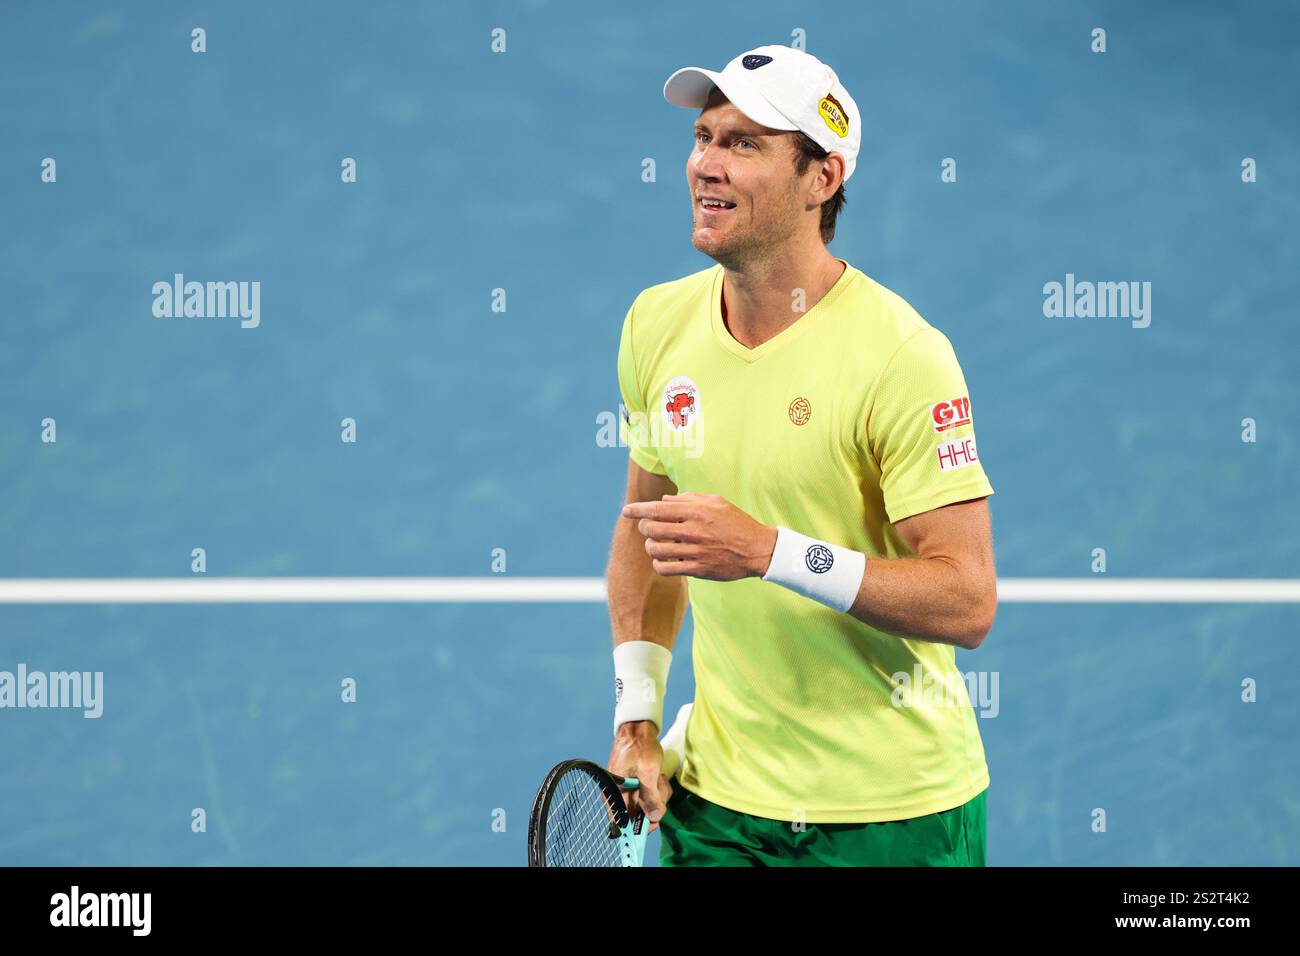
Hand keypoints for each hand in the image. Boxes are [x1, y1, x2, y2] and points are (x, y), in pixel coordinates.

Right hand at [607, 721, 671, 830]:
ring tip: (658, 777)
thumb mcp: (648, 772)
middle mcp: (619, 794)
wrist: (638, 728)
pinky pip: (649, 795)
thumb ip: (650, 797)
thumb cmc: (640, 747)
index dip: (639, 828)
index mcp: (616, 793)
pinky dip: (657, 788)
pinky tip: (658, 776)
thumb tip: (654, 818)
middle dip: (654, 804)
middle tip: (660, 789)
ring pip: (647, 805)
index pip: (623, 822)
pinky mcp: (636, 785)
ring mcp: (628, 790)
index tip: (654, 824)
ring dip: (658, 794)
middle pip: (639, 814)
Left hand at [622, 492, 777, 580]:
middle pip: (652, 529)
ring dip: (651, 546)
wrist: (757, 550)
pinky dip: (659, 564)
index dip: (637, 510)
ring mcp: (694, 551)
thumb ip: (689, 498)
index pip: (657, 509)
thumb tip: (664, 500)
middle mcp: (693, 530)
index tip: (626, 511)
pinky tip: (663, 561)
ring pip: (655, 550)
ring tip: (655, 544)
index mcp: (697, 511)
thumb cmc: (736, 523)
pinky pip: (666, 568)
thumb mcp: (716, 502)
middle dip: (644, 528)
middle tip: (648, 529)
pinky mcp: (697, 569)